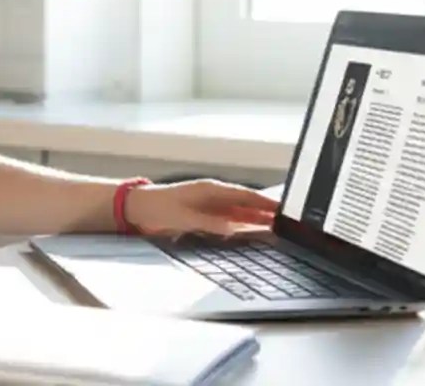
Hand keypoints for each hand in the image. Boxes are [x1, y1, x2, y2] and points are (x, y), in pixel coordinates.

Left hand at [123, 180, 278, 238]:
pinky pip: (228, 221)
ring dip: (255, 220)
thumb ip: (208, 224)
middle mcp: (213, 196)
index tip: (282, 208)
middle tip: (287, 221)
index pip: (245, 195)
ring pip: (239, 214)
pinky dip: (241, 227)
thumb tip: (232, 230)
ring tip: (276, 228)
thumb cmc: (157, 208)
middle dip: (266, 212)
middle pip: (246, 204)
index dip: (264, 202)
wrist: (137, 209)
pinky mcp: (204, 217)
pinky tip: (251, 233)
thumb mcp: (183, 217)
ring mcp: (209, 206)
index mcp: (211, 190)